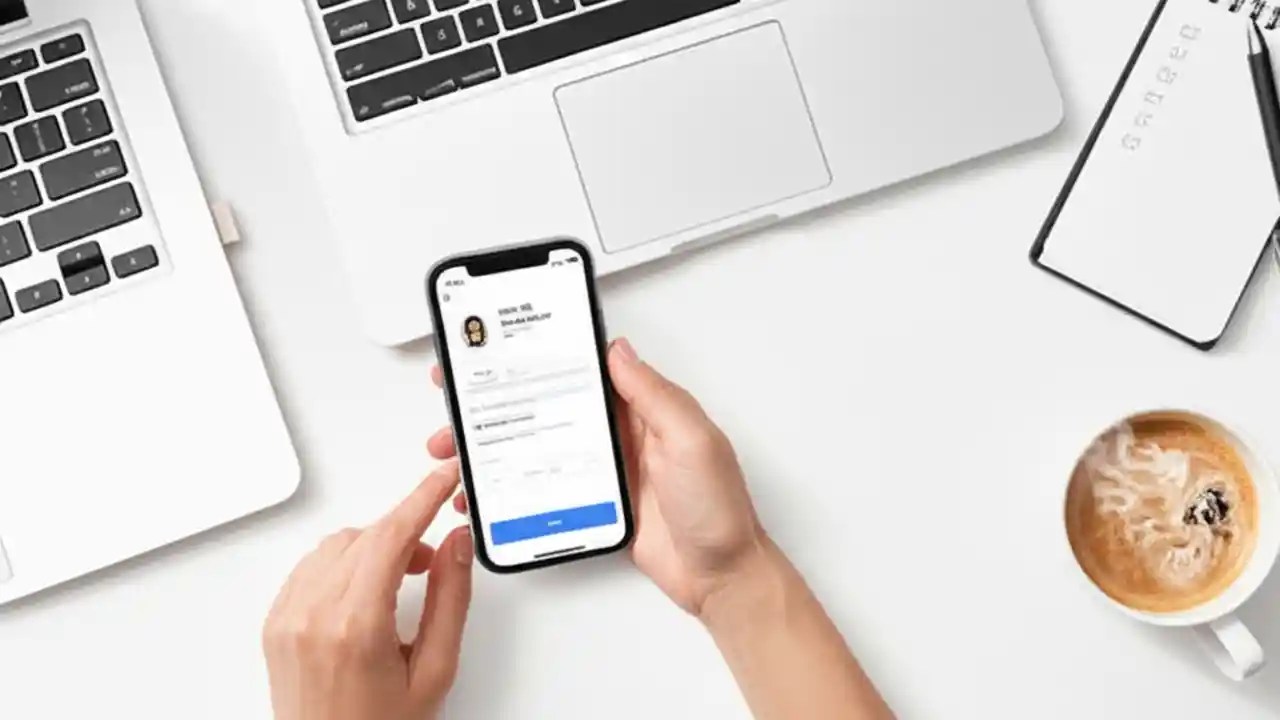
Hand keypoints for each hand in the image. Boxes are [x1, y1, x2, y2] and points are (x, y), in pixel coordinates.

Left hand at [264, 463, 472, 719]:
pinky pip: (311, 566)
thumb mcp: (434, 670)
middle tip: (433, 556)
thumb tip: (456, 545)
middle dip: (405, 531)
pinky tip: (365, 590)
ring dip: (373, 547)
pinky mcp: (275, 623)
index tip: (442, 480)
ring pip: (336, 545)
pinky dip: (343, 564)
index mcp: (357, 626)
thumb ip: (449, 599)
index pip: (392, 536)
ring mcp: (288, 618)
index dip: (422, 499)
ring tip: (399, 580)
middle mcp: (314, 615)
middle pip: (366, 536)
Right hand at [427, 338, 764, 617]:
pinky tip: (486, 490)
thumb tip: (617, 351)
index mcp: (643, 408)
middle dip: (498, 399)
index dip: (541, 355)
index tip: (500, 346)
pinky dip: (510, 486)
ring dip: (494, 444)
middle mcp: (620, 433)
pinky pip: (545, 486)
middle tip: (456, 394)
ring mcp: (604, 470)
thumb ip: (654, 395)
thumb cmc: (719, 508)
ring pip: (537, 445)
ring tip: (454, 447)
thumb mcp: (692, 439)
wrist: (720, 575)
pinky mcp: (594, 504)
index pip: (585, 368)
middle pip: (547, 405)